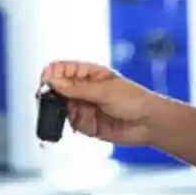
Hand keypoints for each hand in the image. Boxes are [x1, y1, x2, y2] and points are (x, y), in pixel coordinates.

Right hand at [40, 61, 160, 145]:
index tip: (46, 82)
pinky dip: (69, 125)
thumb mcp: (104, 91)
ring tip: (64, 114)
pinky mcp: (86, 124)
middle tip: (46, 100)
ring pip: (61, 107)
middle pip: (57, 88)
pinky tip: (78, 124)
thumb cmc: (134, 100)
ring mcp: (84, 106)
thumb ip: (77, 88)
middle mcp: (83, 89)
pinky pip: (70, 123)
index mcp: (88, 73)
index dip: (51, 74)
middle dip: (51, 94)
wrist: (149, 124)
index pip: (62, 69)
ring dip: (58, 111)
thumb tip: (53, 81)